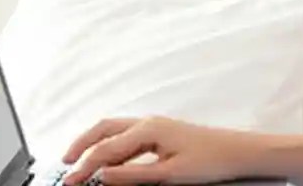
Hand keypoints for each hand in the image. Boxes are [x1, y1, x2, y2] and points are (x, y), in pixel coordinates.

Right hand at [61, 116, 257, 184]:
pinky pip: (127, 137)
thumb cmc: (210, 159)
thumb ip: (133, 175)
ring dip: (95, 143)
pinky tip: (109, 161)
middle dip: (82, 144)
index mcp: (148, 129)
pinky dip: (111, 147)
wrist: (238, 152)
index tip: (70, 181)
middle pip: (104, 129)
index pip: (106, 148)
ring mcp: (154, 126)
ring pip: (114, 131)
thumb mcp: (169, 174)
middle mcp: (148, 123)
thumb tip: (104, 175)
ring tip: (79, 159)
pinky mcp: (161, 134)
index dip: (85, 166)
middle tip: (64, 163)